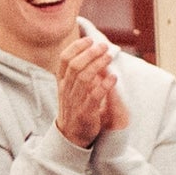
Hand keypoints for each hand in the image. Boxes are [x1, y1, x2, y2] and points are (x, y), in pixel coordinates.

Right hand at [53, 27, 125, 146]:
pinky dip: (104, 85)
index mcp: (62, 81)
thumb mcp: (69, 88)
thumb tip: (90, 51)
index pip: (64, 59)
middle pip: (75, 66)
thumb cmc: (73, 107)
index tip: (89, 39)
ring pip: (84, 78)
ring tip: (109, 57)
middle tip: (104, 46)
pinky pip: (93, 96)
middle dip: (90, 53)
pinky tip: (113, 77)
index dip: (76, 47)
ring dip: (98, 65)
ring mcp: (74, 101)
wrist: (71, 135)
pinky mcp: (85, 113)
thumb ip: (76, 71)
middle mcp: (66, 90)